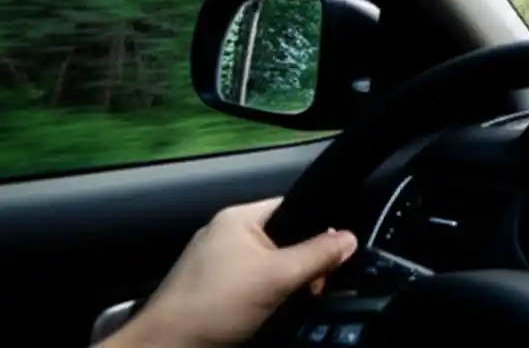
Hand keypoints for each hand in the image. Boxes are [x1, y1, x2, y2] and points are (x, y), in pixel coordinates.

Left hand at [100, 197, 357, 347]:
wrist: (167, 346)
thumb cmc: (212, 305)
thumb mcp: (276, 277)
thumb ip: (317, 255)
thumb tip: (348, 239)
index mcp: (238, 218)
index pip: (294, 208)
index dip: (318, 230)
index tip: (332, 257)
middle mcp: (226, 234)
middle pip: (285, 239)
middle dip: (303, 264)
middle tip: (310, 288)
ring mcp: (217, 262)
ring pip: (270, 265)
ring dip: (286, 283)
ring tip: (288, 302)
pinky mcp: (213, 288)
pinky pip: (253, 283)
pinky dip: (266, 296)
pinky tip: (268, 311)